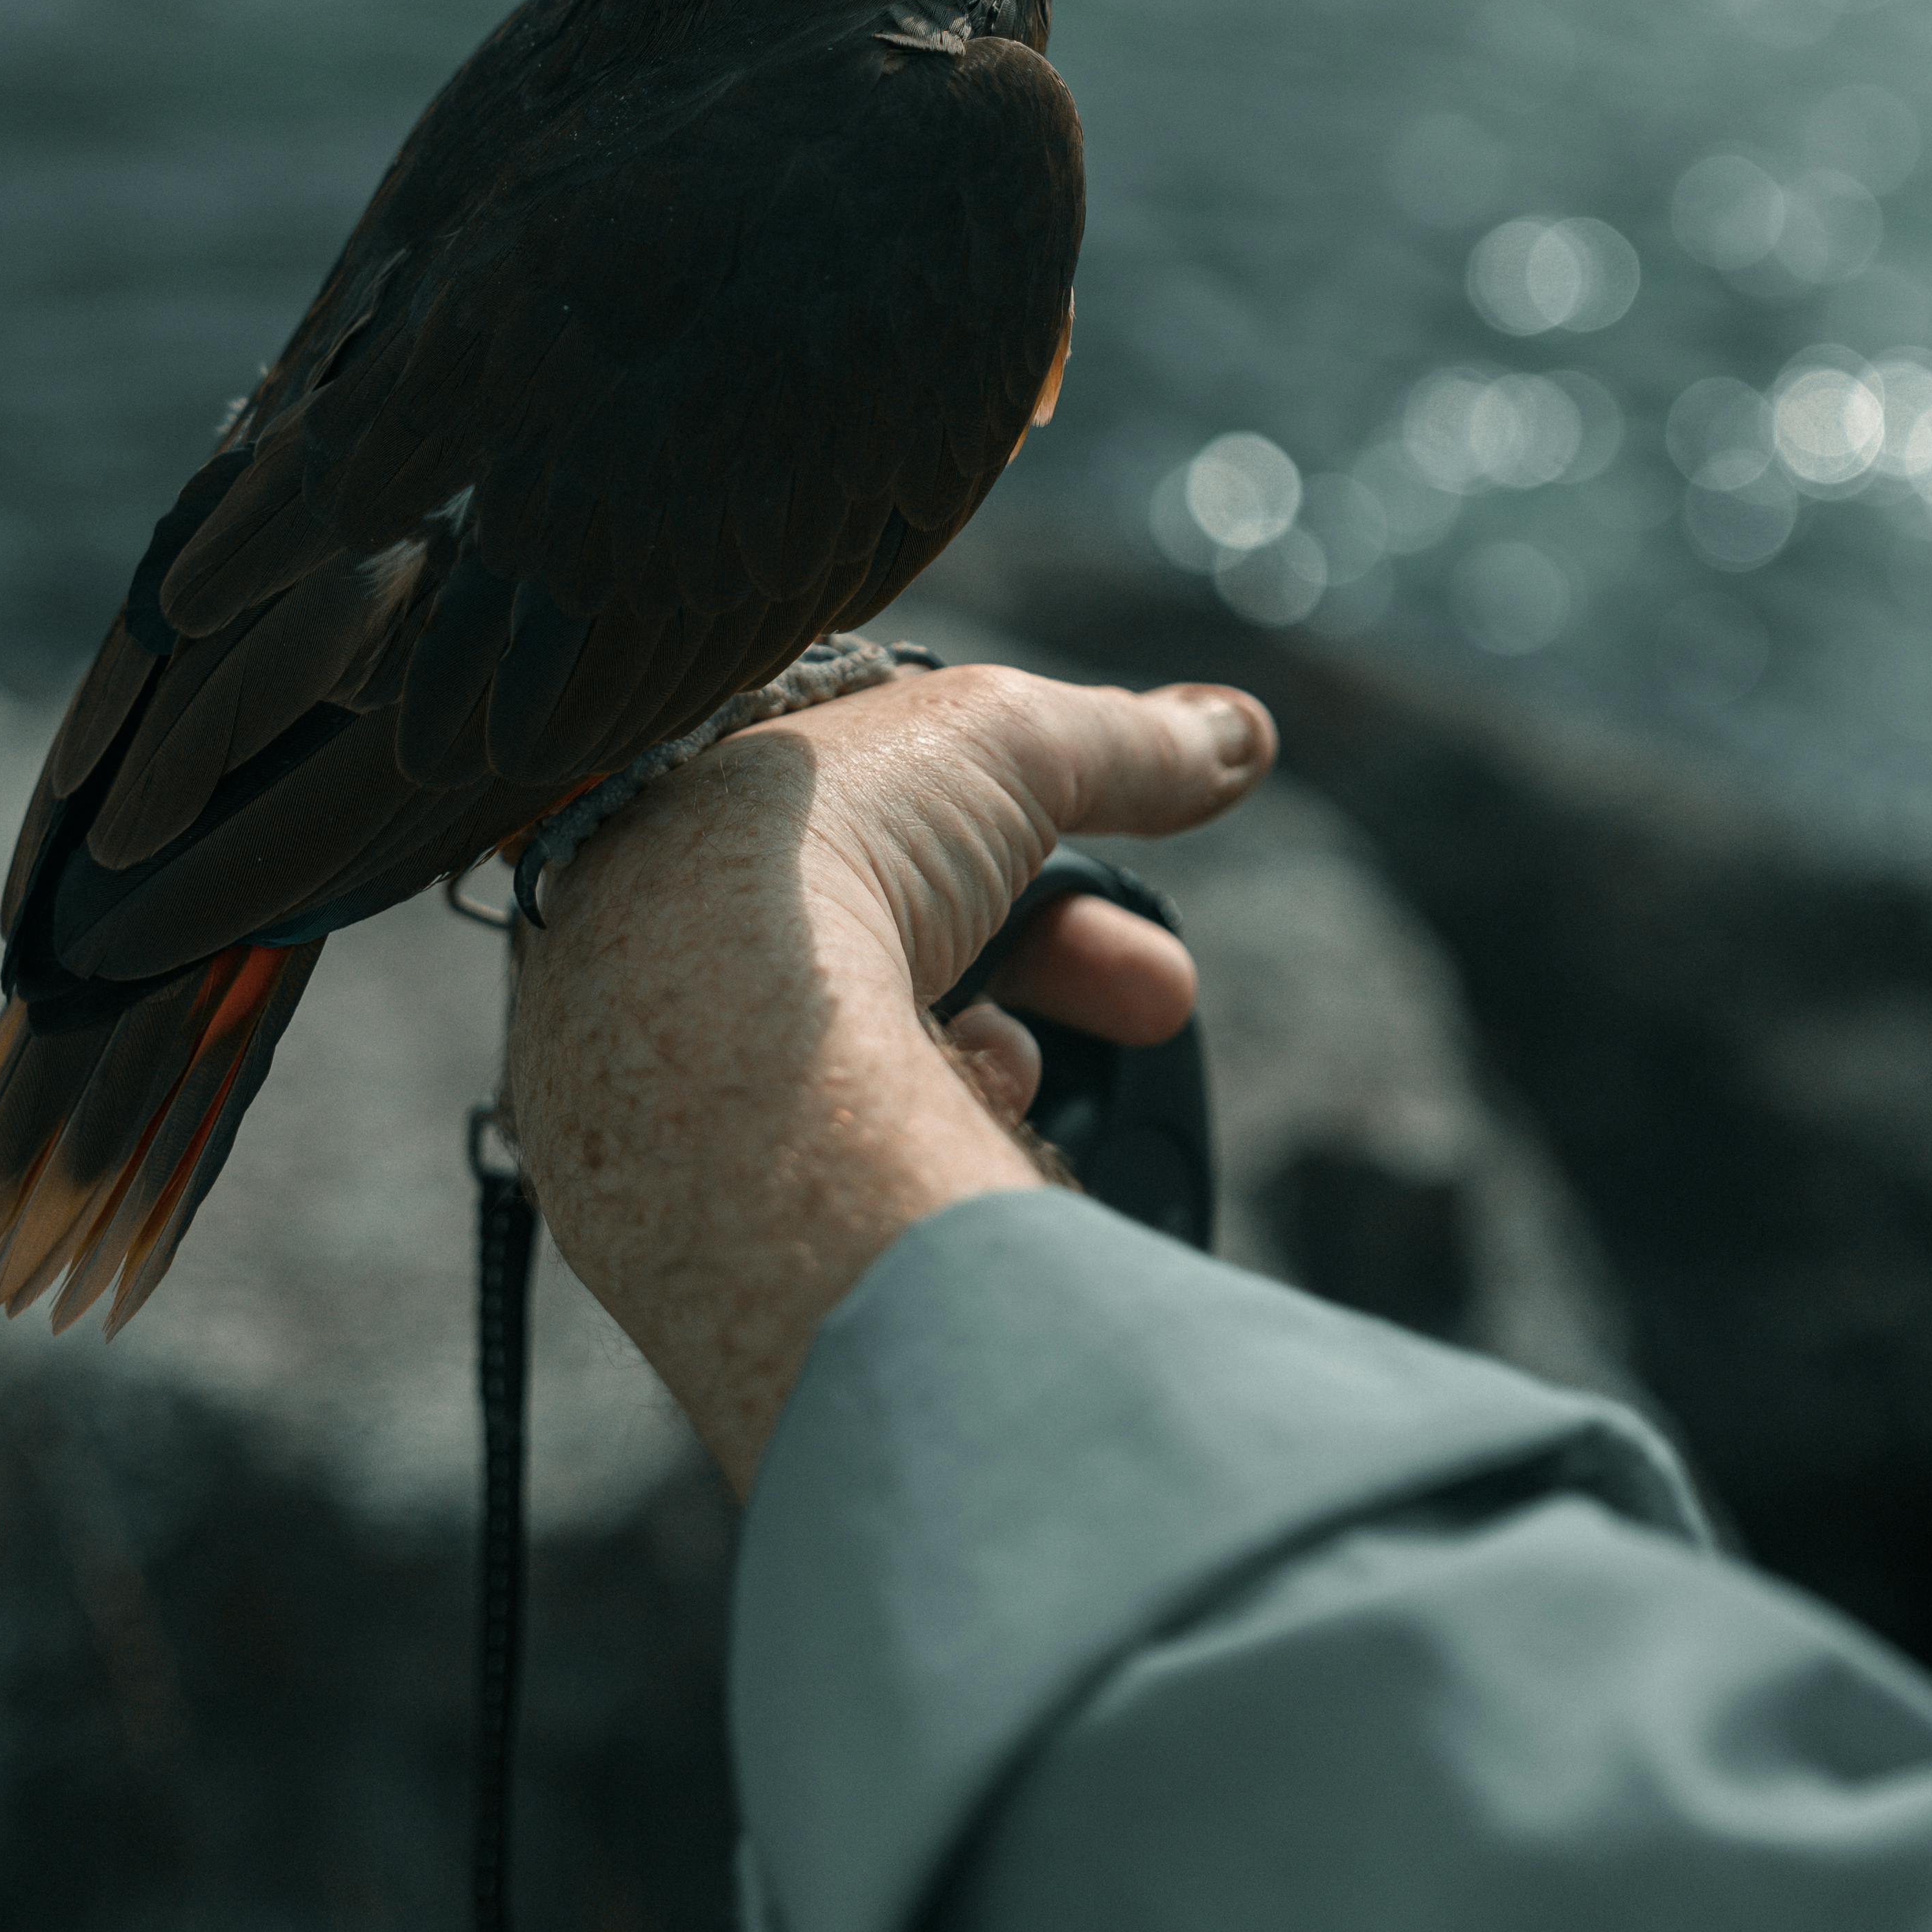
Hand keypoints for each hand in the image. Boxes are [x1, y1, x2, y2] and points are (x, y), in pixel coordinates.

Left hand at [506, 664, 1274, 1492]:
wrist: (699, 1026)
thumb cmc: (823, 844)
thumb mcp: (1002, 740)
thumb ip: (1127, 742)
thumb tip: (1241, 731)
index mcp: (731, 821)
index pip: (904, 834)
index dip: (1036, 863)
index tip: (1127, 902)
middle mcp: (690, 944)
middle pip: (911, 952)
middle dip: (1059, 968)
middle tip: (1160, 999)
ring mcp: (690, 1077)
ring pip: (881, 1066)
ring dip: (991, 1063)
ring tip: (1026, 1073)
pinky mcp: (711, 1201)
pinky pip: (846, 1172)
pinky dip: (929, 1148)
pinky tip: (965, 1144)